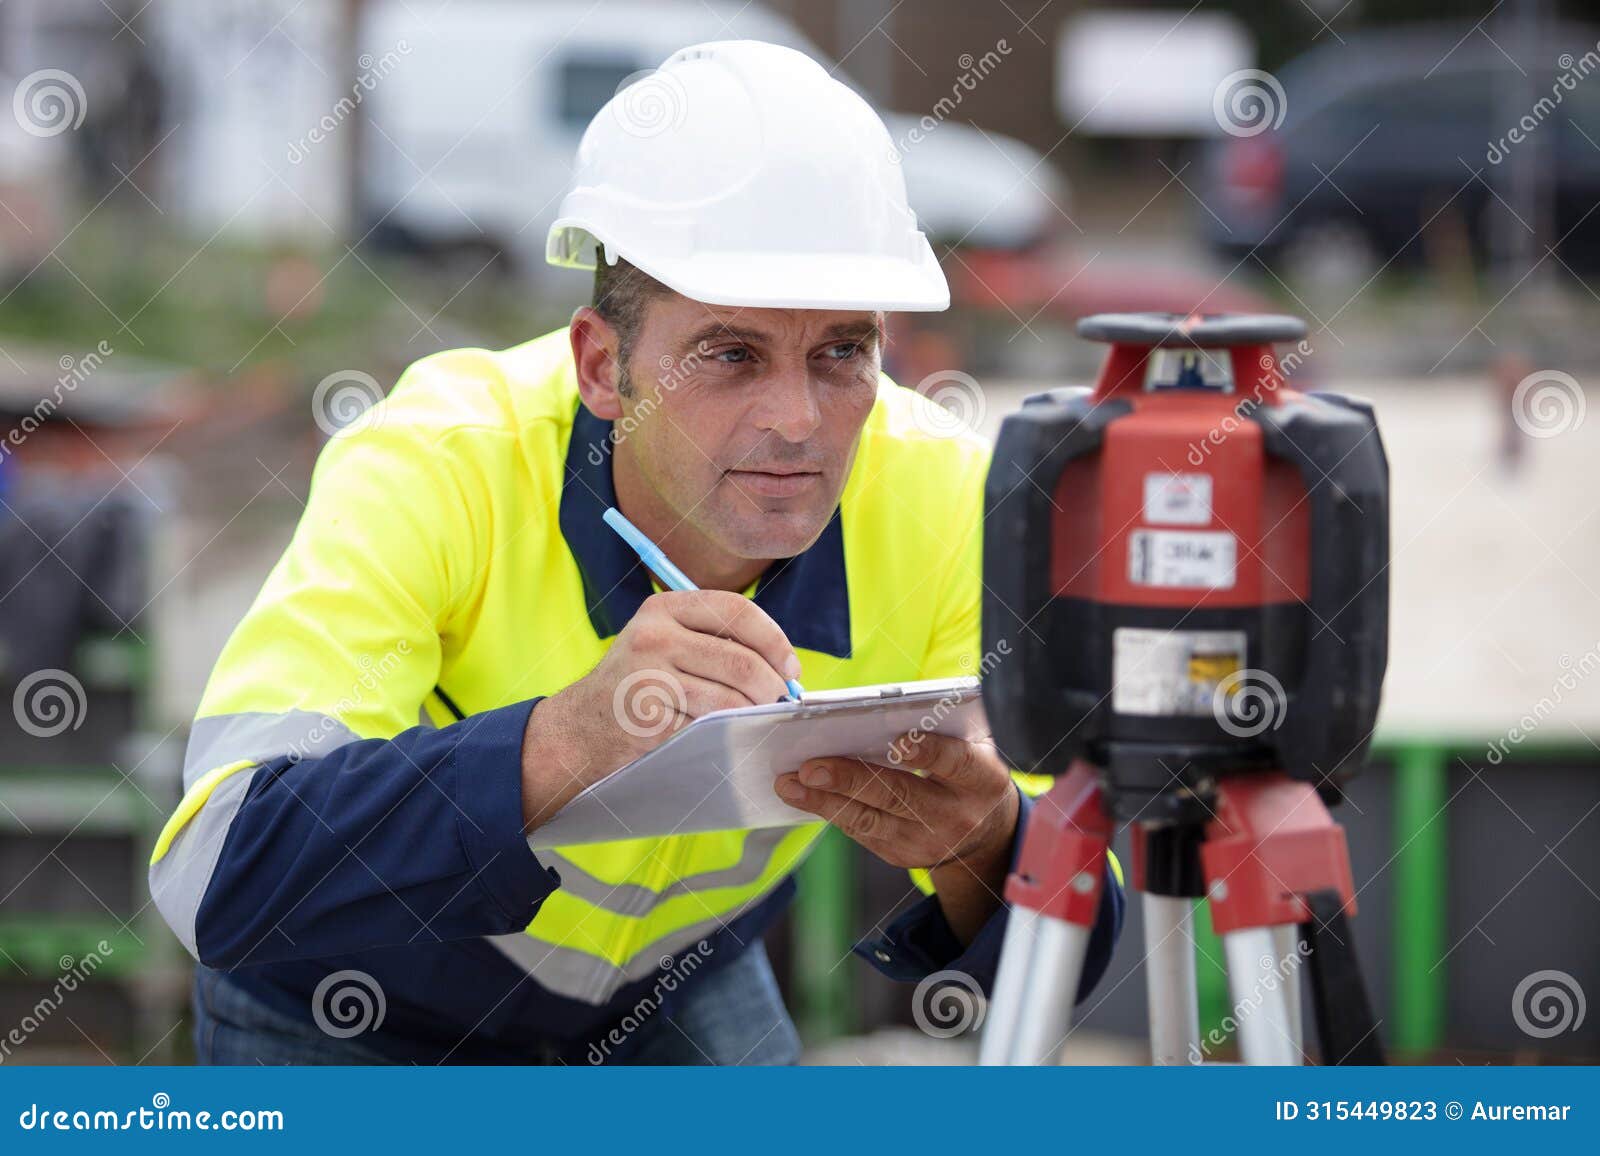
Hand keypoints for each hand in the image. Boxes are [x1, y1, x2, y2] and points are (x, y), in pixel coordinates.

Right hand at [520, 590, 800, 828]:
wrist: (580, 728)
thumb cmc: (637, 686)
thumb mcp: (664, 644)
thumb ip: (713, 640)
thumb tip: (783, 663)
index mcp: (664, 608)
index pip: (737, 610)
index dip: (774, 639)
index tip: (790, 666)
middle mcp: (655, 635)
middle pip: (742, 659)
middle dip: (773, 686)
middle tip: (782, 702)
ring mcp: (649, 676)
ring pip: (731, 697)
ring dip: (755, 712)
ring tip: (759, 718)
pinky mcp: (650, 716)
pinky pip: (710, 725)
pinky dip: (727, 732)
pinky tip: (725, 733)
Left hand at [774, 731, 1020, 942]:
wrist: (986, 832)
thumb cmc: (970, 771)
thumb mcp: (975, 745)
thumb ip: (945, 727)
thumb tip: (889, 706)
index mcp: (980, 779)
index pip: (955, 762)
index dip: (928, 752)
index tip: (898, 741)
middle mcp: (955, 815)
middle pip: (898, 795)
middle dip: (850, 779)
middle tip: (811, 767)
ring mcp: (927, 841)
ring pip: (870, 819)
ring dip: (825, 800)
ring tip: (791, 783)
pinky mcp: (902, 855)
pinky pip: (861, 831)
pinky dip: (830, 810)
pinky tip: (804, 795)